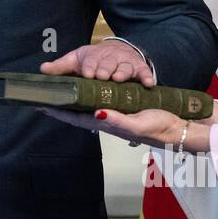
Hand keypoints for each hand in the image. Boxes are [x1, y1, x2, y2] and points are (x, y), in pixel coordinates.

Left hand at [36, 105, 207, 150]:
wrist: (177, 129)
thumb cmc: (158, 128)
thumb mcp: (138, 124)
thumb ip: (118, 120)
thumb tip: (96, 113)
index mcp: (106, 124)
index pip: (75, 118)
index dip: (57, 112)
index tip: (39, 104)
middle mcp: (106, 119)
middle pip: (76, 111)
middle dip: (59, 105)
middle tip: (43, 94)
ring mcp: (113, 115)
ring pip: (85, 106)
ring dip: (71, 99)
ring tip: (58, 90)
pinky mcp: (122, 108)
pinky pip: (99, 101)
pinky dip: (87, 95)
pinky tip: (84, 89)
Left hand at [40, 41, 153, 85]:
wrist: (118, 52)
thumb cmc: (94, 61)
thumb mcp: (77, 61)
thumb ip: (61, 67)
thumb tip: (42, 69)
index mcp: (93, 59)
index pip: (90, 63)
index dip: (89, 67)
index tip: (87, 73)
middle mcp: (109, 61)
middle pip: (107, 65)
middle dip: (104, 70)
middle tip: (102, 76)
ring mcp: (125, 65)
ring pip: (124, 68)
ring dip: (122, 73)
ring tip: (119, 78)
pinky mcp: (138, 69)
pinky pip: (143, 72)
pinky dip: (146, 76)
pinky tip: (148, 83)